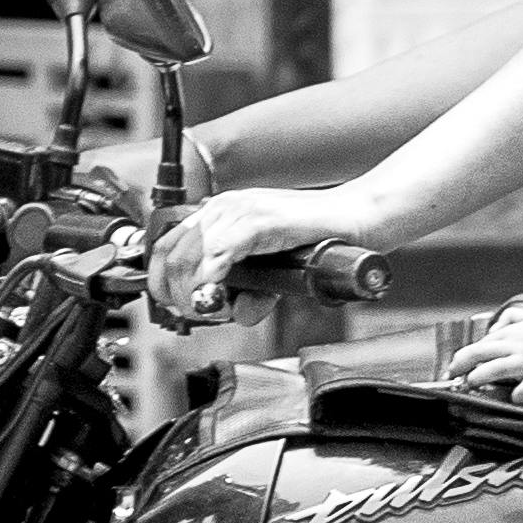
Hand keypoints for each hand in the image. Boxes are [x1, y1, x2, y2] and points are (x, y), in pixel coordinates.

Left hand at [146, 185, 345, 324]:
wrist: (359, 217)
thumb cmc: (322, 237)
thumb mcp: (275, 269)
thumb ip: (253, 290)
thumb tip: (237, 312)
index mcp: (222, 213)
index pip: (167, 245)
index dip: (163, 282)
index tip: (177, 306)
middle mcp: (224, 207)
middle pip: (169, 254)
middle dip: (176, 296)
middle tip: (197, 315)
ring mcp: (239, 211)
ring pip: (186, 257)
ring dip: (193, 296)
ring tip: (214, 312)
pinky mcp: (259, 221)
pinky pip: (218, 255)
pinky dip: (211, 283)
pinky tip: (222, 300)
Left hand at [451, 303, 522, 399]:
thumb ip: (511, 318)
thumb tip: (492, 327)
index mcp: (514, 335)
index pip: (482, 344)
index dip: (464, 356)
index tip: (453, 368)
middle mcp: (519, 347)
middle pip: (484, 352)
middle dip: (463, 363)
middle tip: (450, 375)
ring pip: (501, 366)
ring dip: (483, 374)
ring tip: (471, 381)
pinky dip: (522, 392)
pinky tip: (516, 398)